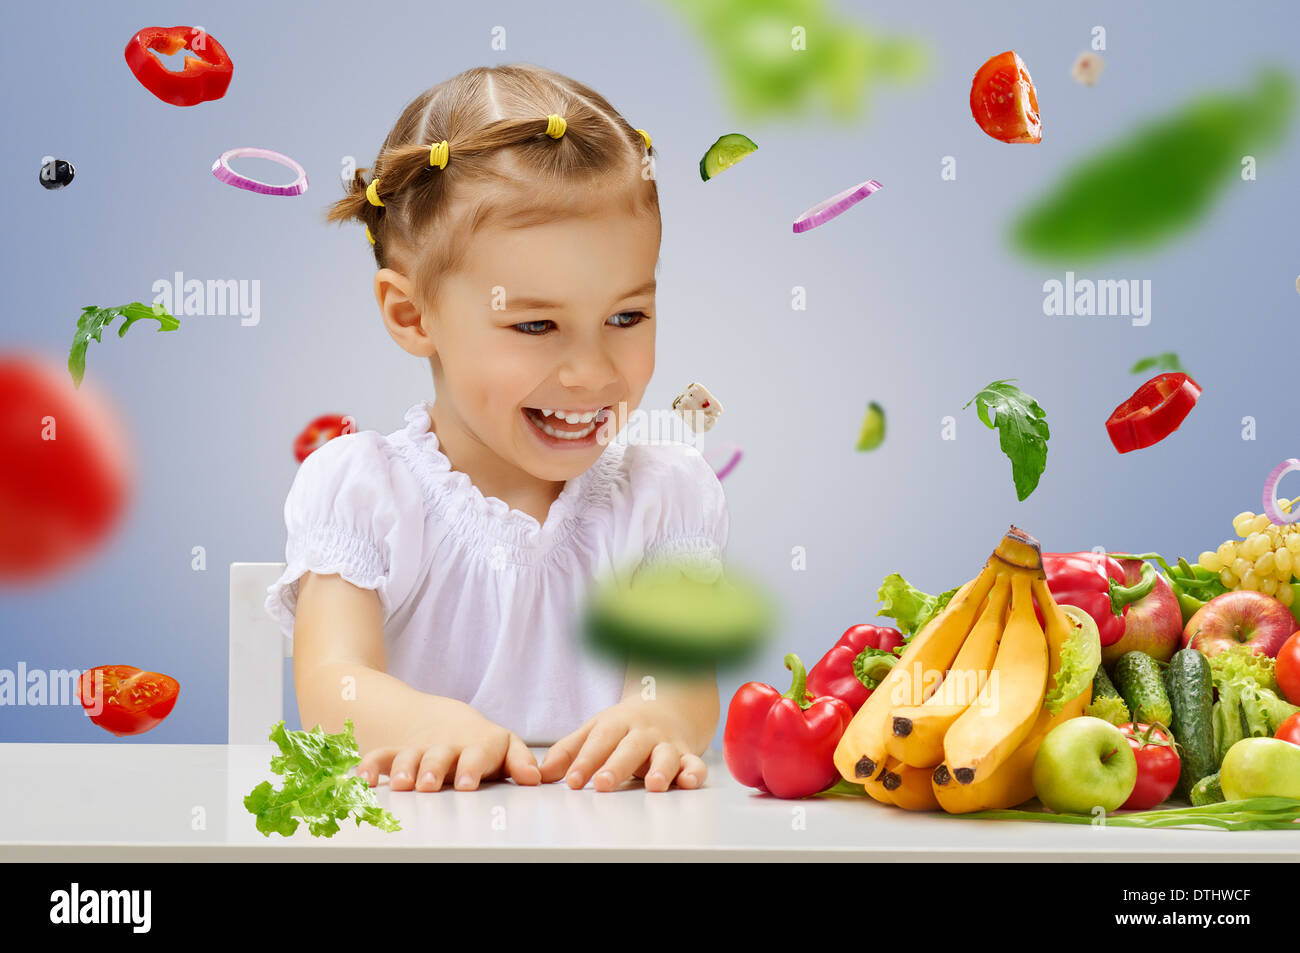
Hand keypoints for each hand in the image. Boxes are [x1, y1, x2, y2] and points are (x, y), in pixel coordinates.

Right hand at [355, 704, 539, 791]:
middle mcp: (448, 747)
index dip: (471, 767)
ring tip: (400, 785)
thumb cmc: (481, 743)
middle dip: (434, 769)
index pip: (478, 753)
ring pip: (409, 757)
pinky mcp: (398, 754)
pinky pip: (381, 758)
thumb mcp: (504, 747)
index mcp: (478, 745)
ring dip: (404, 770)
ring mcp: (422, 750)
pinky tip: (363, 780)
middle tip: (430, 785)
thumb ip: (519, 762)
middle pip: (440, 755)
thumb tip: (536, 778)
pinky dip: (370, 767)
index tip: (466, 784)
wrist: (443, 720)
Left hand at [539, 698, 707, 791]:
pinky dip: (695, 772)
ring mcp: (666, 743)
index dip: (584, 761)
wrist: (671, 702)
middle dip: (617, 766)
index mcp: (616, 724)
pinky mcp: (688, 754)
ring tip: (653, 785)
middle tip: (602, 785)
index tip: (571, 781)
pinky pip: (695, 762)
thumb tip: (540, 774)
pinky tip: (689, 781)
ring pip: (665, 755)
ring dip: (660, 769)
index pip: (599, 741)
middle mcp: (642, 732)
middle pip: (630, 747)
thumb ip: (569, 752)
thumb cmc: (626, 724)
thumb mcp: (596, 730)